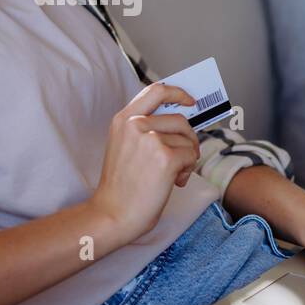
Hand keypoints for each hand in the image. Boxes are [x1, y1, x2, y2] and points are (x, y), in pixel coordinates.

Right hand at [90, 82, 202, 243]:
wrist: (112, 214)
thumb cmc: (121, 187)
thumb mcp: (124, 146)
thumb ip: (145, 130)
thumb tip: (180, 124)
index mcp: (123, 119)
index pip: (156, 90)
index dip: (177, 93)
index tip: (190, 101)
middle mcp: (136, 124)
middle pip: (179, 120)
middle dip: (189, 139)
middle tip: (184, 158)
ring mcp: (150, 139)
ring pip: (187, 140)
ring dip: (188, 158)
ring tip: (175, 175)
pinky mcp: (165, 157)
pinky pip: (191, 156)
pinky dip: (189, 170)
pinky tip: (176, 182)